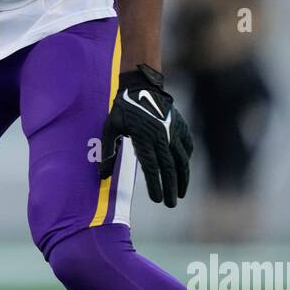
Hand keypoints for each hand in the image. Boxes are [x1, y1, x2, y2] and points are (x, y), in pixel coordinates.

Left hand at [100, 65, 192, 207]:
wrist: (142, 85)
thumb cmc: (123, 108)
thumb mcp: (110, 128)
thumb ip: (107, 151)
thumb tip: (101, 176)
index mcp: (144, 138)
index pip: (152, 168)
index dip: (156, 185)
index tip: (158, 200)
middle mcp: (161, 136)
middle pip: (169, 168)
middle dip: (171, 188)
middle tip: (171, 204)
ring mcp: (173, 131)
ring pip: (182, 160)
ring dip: (182, 178)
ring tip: (181, 193)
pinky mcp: (180, 125)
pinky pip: (187, 146)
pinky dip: (187, 159)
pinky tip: (184, 169)